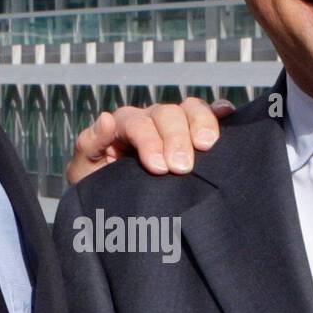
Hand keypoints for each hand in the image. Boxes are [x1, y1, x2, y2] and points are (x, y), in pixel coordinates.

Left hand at [67, 97, 234, 183]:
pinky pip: (208, 114)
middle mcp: (150, 119)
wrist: (115, 204)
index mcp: (123, 124)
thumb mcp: (84, 169)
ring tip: (208, 145)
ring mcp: (173, 124)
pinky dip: (218, 112)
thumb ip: (91, 143)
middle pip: (167, 114)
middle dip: (177, 138)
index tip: (160, 168)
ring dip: (201, 123)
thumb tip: (106, 119)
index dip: (150, 141)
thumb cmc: (98, 186)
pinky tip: (228, 114)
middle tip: (182, 167)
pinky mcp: (193, 133)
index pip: (137, 123)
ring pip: (190, 109)